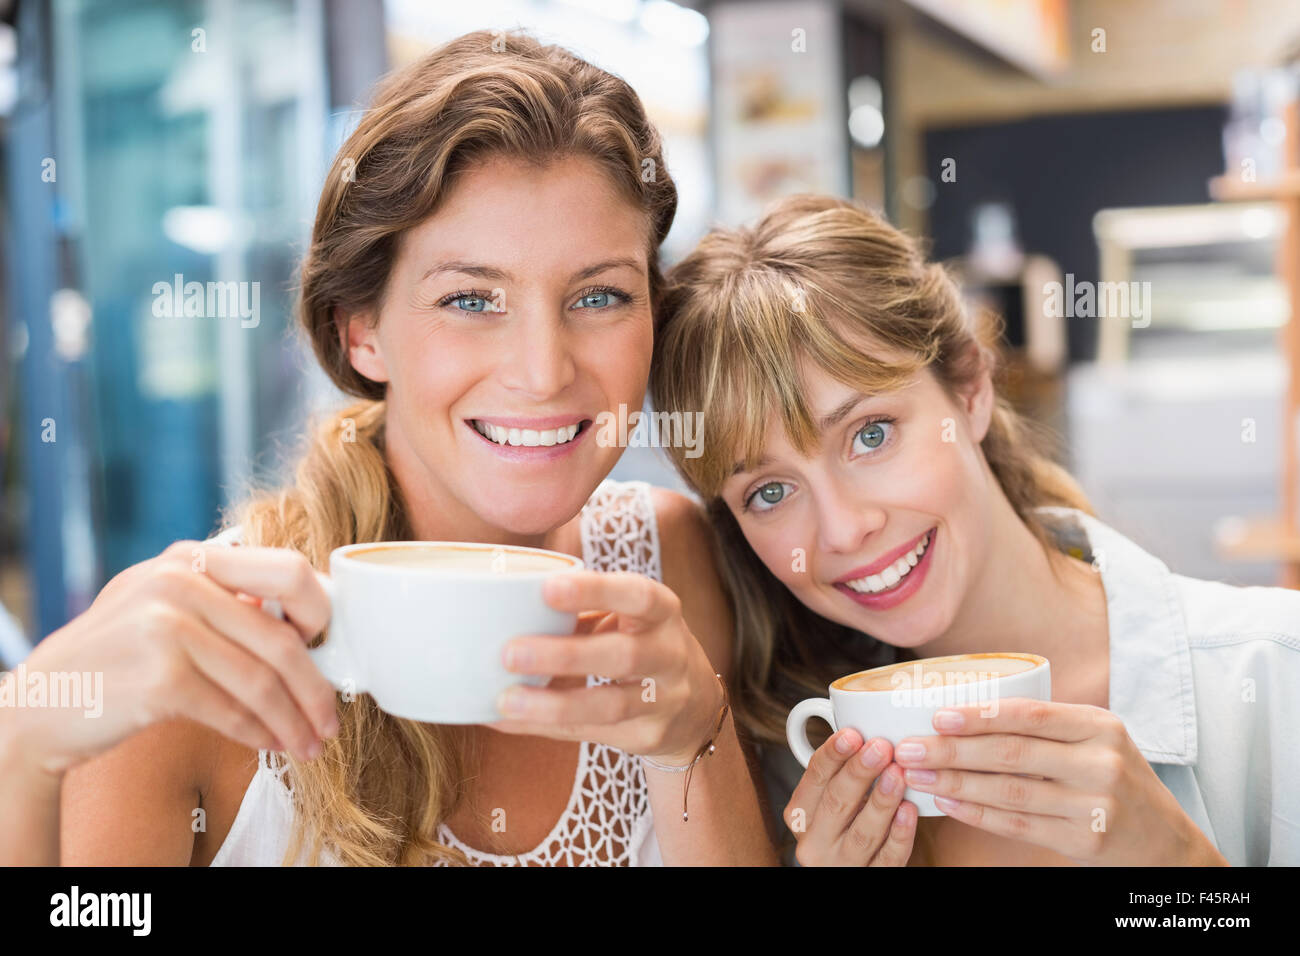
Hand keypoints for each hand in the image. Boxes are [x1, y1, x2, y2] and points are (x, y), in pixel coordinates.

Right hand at [1, 541, 338, 777]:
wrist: (43, 702)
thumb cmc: (119, 656)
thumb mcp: (163, 602)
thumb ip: (224, 598)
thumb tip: (306, 621)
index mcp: (191, 558)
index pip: (288, 571)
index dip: (322, 611)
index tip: (329, 647)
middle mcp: (181, 583)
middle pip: (283, 637)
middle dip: (316, 686)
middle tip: (331, 717)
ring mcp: (168, 629)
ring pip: (263, 681)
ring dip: (295, 720)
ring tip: (311, 743)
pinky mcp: (161, 679)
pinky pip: (234, 711)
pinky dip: (262, 734)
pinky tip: (275, 744)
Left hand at [489, 571, 721, 764]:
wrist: (696, 705)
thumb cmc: (642, 643)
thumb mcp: (629, 617)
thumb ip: (583, 610)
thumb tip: (506, 608)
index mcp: (663, 612)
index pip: (637, 595)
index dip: (595, 590)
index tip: (547, 588)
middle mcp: (671, 654)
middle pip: (622, 656)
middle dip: (564, 654)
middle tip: (509, 652)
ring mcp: (664, 701)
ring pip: (609, 706)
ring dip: (552, 704)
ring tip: (505, 699)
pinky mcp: (647, 737)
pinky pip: (589, 733)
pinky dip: (543, 726)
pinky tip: (505, 720)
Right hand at [782, 728, 916, 865]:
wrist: (847, 869)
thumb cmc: (844, 823)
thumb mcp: (829, 797)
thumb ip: (838, 769)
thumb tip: (863, 719)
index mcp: (800, 813)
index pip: (813, 778)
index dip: (832, 753)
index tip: (852, 732)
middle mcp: (814, 841)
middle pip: (836, 803)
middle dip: (859, 772)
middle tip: (881, 747)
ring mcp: (841, 864)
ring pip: (863, 832)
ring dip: (882, 800)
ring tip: (899, 773)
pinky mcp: (870, 878)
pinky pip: (888, 858)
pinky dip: (900, 834)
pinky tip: (910, 810)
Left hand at [895, 698, 1226, 864]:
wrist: (1166, 840)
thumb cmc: (1116, 778)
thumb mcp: (1099, 739)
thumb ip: (1049, 725)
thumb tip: (966, 710)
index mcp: (1100, 725)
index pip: (1030, 716)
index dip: (980, 715)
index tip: (937, 716)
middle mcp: (1101, 762)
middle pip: (1012, 754)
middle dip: (952, 751)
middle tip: (908, 747)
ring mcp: (1094, 805)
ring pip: (1009, 792)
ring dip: (955, 782)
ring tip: (917, 775)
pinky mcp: (1085, 840)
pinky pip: (1018, 824)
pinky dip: (976, 812)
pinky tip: (947, 801)